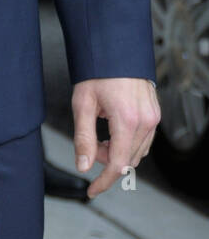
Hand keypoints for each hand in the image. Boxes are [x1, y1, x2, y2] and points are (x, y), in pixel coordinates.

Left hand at [71, 78, 159, 198]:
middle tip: (89, 143)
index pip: (118, 164)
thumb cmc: (97, 72)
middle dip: (106, 159)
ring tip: (100, 133)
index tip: (92, 190)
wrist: (114, 48)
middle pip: (127, 160)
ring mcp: (153, 117)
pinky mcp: (155, 113)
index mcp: (127, 119)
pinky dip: (128, 143)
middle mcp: (145, 120)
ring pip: (137, 152)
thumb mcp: (83, 104)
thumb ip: (83, 137)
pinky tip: (113, 130)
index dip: (104, 181)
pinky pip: (144, 140)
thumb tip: (82, 165)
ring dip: (117, 152)